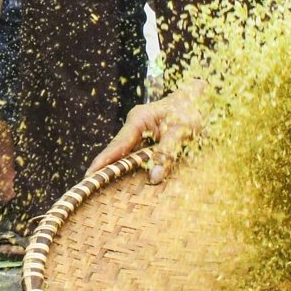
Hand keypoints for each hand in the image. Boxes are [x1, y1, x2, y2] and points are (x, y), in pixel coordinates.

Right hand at [86, 79, 206, 182]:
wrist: (202, 99)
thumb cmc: (192, 110)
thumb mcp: (182, 131)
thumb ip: (167, 152)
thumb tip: (154, 176)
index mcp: (139, 120)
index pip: (118, 144)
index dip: (104, 161)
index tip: (89, 175)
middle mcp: (136, 126)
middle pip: (119, 152)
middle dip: (107, 169)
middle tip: (90, 189)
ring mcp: (142, 134)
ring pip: (129, 156)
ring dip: (121, 171)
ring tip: (102, 190)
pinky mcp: (150, 141)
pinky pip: (140, 156)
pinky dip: (136, 168)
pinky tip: (128, 183)